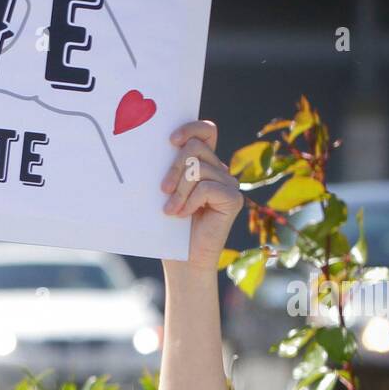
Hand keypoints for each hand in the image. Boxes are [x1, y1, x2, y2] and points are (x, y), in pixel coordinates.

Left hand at [160, 120, 242, 270]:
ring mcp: (229, 184)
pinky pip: (207, 187)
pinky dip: (190, 201)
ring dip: (179, 191)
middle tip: (162, 189)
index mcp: (203, 164)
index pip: (205, 131)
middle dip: (174, 167)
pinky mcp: (233, 199)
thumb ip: (167, 171)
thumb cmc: (169, 228)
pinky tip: (184, 215)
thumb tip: (155, 148)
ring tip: (170, 211)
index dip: (191, 128)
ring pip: (198, 169)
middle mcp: (219, 170)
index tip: (171, 140)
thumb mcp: (165, 194)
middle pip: (196, 148)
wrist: (183, 261)